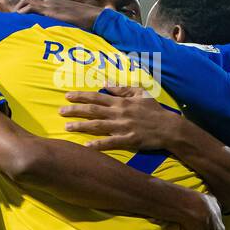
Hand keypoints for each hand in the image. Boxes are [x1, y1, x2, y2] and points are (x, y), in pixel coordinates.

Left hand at [13, 0, 103, 30]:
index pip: (33, 4)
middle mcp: (50, 2)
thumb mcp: (71, 25)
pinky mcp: (51, 10)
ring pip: (26, 2)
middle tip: (11, 23)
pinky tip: (18, 22)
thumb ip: (62, 28)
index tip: (17, 22)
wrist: (95, 18)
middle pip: (26, 1)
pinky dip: (22, 13)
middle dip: (17, 10)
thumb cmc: (87, 24)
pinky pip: (30, 8)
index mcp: (54, 4)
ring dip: (18, 11)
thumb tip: (58, 38)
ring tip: (12, 24)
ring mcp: (50, 5)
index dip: (23, 12)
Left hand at [61, 87, 182, 150]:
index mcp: (121, 102)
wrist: (169, 128)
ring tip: (67, 127)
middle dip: (75, 110)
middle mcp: (119, 113)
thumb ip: (122, 89)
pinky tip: (86, 146)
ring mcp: (123, 127)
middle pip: (93, 110)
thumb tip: (106, 84)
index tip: (67, 96)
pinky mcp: (128, 140)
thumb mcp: (140, 93)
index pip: (97, 97)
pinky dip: (98, 144)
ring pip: (98, 126)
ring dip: (81, 126)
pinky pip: (110, 142)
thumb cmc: (154, 110)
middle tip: (60, 111)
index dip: (81, 96)